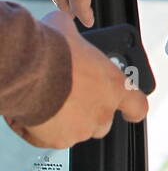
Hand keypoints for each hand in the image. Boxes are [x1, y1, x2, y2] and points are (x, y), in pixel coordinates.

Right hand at [5, 10, 148, 148]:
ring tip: (49, 99)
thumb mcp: (68, 31)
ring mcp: (80, 129)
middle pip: (103, 121)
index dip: (133, 109)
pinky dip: (44, 128)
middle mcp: (102, 111)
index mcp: (114, 85)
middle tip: (72, 97)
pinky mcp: (58, 140)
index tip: (129, 111)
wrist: (27, 69)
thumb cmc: (52, 49)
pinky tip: (36, 110)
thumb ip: (75, 37)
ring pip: (76, 130)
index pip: (138, 105)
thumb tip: (65, 29)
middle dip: (89, 112)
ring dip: (66, 120)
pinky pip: (52, 137)